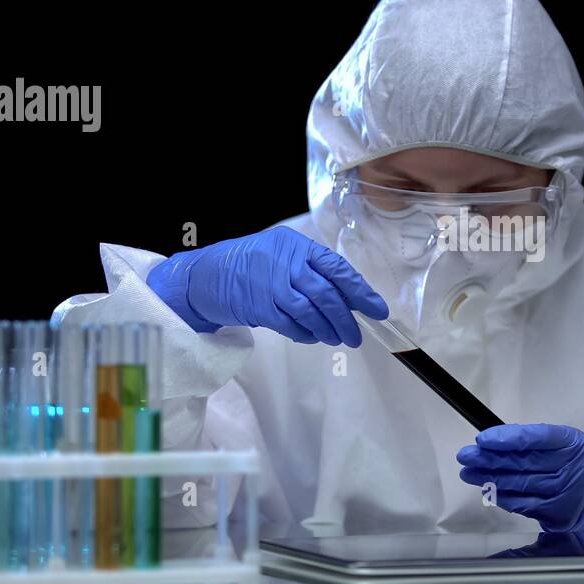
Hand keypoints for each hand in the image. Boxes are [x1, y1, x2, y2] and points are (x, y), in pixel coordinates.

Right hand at [147, 226, 387, 345]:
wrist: (205, 276)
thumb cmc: (250, 265)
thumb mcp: (282, 254)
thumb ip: (311, 270)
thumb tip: (348, 296)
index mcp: (297, 245)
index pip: (338, 269)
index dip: (361, 292)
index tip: (377, 309)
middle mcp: (286, 262)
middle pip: (327, 294)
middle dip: (346, 318)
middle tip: (356, 335)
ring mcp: (272, 285)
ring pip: (311, 312)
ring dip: (328, 329)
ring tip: (337, 338)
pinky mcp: (259, 307)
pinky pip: (291, 325)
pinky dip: (306, 334)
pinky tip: (313, 337)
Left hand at [457, 423, 583, 531]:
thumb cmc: (567, 461)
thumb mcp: (560, 441)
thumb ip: (530, 439)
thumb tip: (490, 442)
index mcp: (571, 442)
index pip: (536, 437)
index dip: (507, 438)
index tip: (482, 439)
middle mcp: (570, 468)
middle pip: (523, 462)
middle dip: (489, 459)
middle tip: (466, 455)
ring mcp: (563, 493)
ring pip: (519, 484)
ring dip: (488, 478)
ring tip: (468, 471)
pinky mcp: (553, 513)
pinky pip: (520, 504)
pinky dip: (501, 495)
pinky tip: (486, 487)